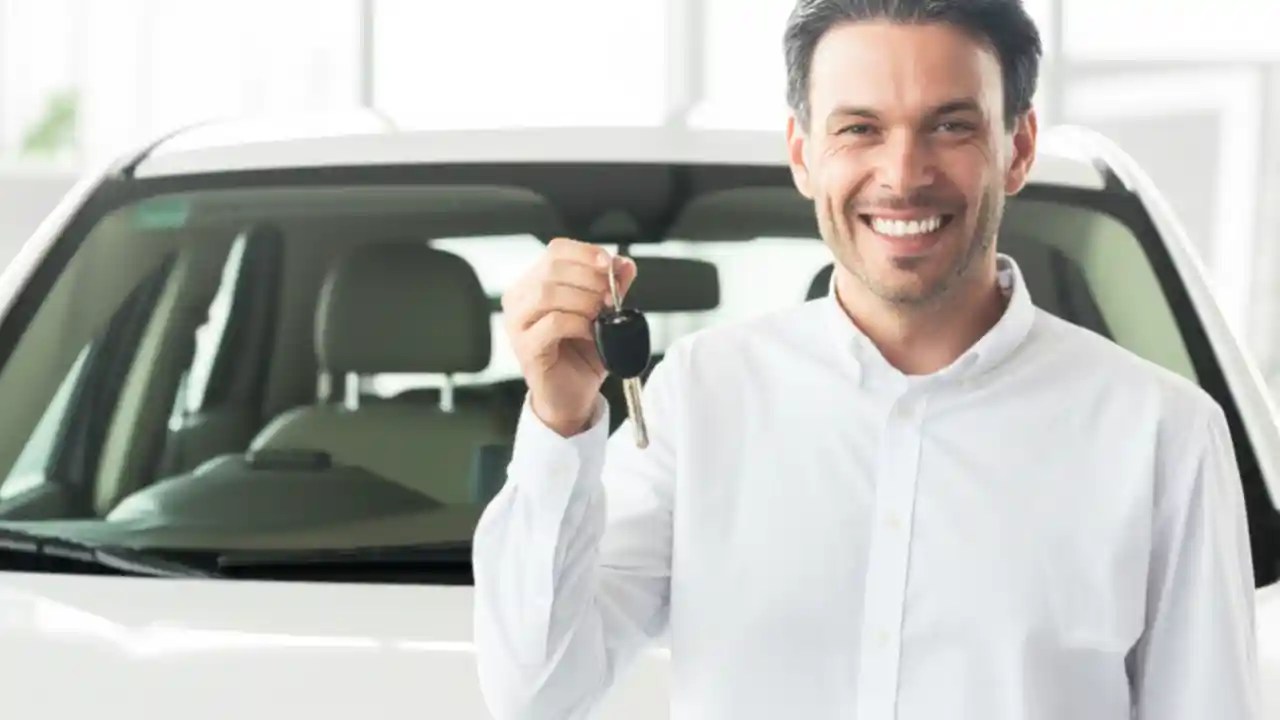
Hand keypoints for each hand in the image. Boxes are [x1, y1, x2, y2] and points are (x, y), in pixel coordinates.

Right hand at [502, 237, 637, 435]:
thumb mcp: (604, 314)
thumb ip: (612, 288)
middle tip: (611, 297)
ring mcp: (517, 323)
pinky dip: (578, 323)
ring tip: (602, 315)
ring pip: (548, 292)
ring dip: (584, 300)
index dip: (585, 253)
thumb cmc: (581, 354)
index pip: (556, 251)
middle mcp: (520, 299)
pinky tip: (591, 333)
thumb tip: (624, 264)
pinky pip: (552, 323)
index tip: (610, 265)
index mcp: (534, 283)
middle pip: (552, 268)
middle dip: (590, 279)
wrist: (572, 396)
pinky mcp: (525, 347)